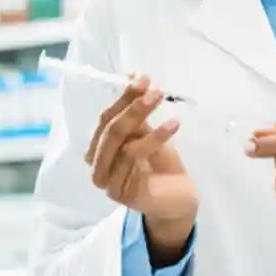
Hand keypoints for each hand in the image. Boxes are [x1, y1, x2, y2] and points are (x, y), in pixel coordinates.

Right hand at [85, 76, 196, 264]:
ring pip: (122, 143)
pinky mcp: (121, 192)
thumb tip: (132, 76)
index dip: (122, 99)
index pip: (106, 120)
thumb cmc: (160, 165)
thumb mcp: (146, 135)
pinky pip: (133, 157)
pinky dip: (155, 137)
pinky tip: (173, 125)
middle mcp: (97, 166)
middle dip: (131, 106)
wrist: (178, 200)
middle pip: (110, 130)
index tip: (143, 79)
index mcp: (98, 150)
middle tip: (154, 90)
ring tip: (161, 100)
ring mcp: (107, 181)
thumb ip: (136, 115)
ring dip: (142, 116)